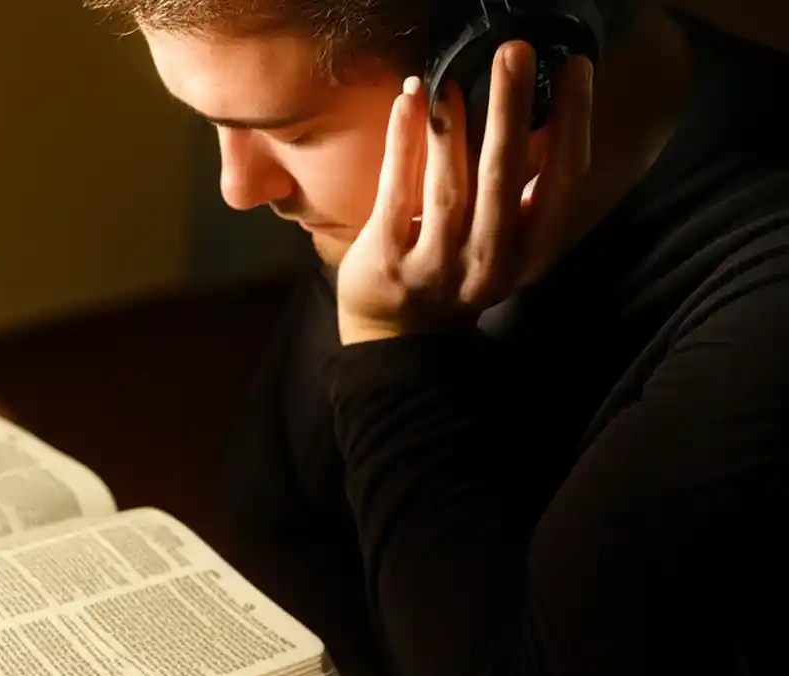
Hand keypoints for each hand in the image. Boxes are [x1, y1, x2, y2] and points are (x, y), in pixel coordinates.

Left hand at [337, 40, 593, 344]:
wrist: (397, 334)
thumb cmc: (455, 266)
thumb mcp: (505, 239)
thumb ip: (522, 188)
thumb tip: (541, 110)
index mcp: (530, 251)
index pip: (564, 181)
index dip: (574, 123)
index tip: (576, 67)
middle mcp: (490, 262)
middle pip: (505, 178)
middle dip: (511, 111)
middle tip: (514, 52)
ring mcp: (436, 266)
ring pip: (449, 190)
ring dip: (451, 129)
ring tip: (451, 76)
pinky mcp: (388, 262)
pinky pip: (396, 195)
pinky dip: (403, 144)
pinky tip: (408, 101)